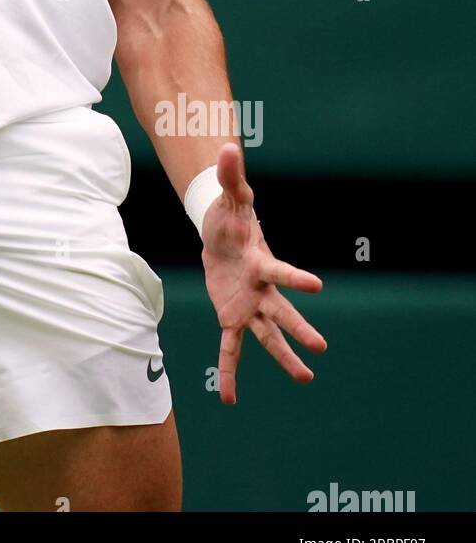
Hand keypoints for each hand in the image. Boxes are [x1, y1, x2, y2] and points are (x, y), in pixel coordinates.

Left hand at [201, 143, 325, 404]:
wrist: (221, 235)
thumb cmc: (230, 216)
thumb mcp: (229, 195)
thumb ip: (230, 173)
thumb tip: (229, 145)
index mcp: (262, 262)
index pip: (280, 272)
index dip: (295, 279)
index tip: (317, 287)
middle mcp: (261, 290)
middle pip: (282, 312)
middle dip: (299, 329)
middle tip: (321, 347)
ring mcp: (249, 306)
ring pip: (268, 337)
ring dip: (284, 357)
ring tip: (306, 379)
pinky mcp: (232, 317)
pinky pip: (231, 348)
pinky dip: (230, 371)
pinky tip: (229, 398)